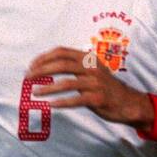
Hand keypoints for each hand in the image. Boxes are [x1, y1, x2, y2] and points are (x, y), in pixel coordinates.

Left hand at [27, 47, 153, 130]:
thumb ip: (75, 67)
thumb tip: (48, 67)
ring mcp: (95, 83)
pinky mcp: (98, 98)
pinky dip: (61, 102)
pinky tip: (51, 105)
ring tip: (35, 93)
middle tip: (28, 78)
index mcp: (88, 58)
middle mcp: (92, 67)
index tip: (31, 66)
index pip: (62, 52)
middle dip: (41, 70)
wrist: (128, 103)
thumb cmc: (106, 88)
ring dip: (48, 88)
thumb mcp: (92, 71)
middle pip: (62, 64)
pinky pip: (76, 100)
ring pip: (67, 83)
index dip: (44, 57)